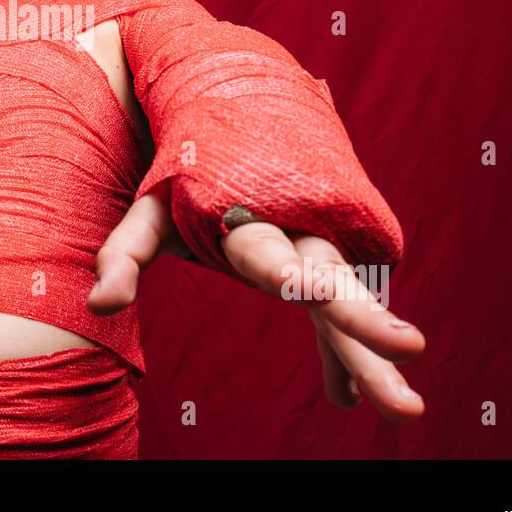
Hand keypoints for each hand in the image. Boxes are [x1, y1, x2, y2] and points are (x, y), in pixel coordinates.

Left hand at [87, 185, 425, 421]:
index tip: (346, 309)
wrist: (245, 98)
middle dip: (367, 331)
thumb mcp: (151, 204)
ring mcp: (324, 234)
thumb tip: (100, 304)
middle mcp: (299, 225)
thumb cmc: (189, 164)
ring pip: (349, 298)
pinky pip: (339, 301)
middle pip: (333, 285)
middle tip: (410, 378)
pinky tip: (345, 395)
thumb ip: (126, 251)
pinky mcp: (334, 245)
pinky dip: (341, 350)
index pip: (281, 261)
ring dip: (370, 356)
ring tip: (402, 413)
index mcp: (253, 215)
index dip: (312, 289)